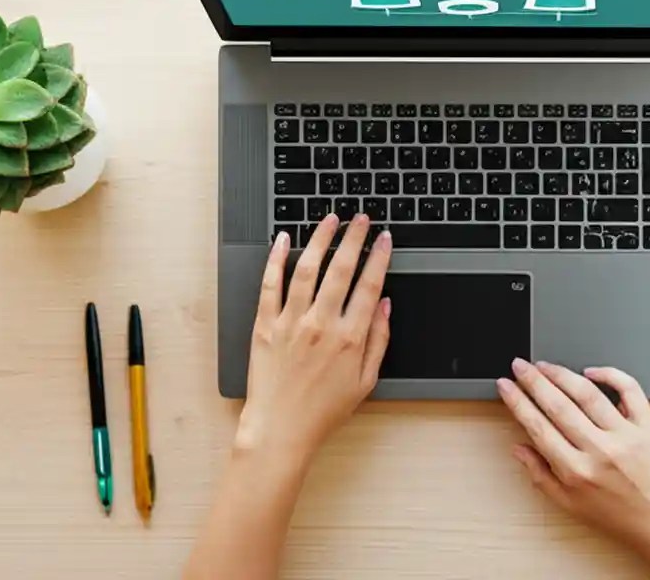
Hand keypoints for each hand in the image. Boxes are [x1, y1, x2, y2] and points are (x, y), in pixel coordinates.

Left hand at [237, 214, 392, 460]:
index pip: (369, 285)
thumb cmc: (323, 411)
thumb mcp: (366, 381)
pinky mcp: (265, 326)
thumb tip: (385, 306)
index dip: (379, 257)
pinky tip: (284, 241)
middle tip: (361, 219)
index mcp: (349, 338)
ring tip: (329, 220)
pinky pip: (270, 285)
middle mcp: (321, 325)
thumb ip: (379, 340)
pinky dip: (276, 259)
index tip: (385, 239)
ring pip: (306, 269)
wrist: (280, 430)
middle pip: (341, 269)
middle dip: (354, 238)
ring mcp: (290, 323)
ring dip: (320, 239)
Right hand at [498, 360, 649, 562]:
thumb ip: (540, 474)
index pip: (538, 427)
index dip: (517, 402)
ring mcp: (625, 435)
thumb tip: (518, 448)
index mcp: (576, 471)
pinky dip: (610, 374)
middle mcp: (600, 451)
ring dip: (562, 374)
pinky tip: (591, 371)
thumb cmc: (616, 514)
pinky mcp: (647, 426)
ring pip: (588, 394)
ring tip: (545, 365)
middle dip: (533, 380)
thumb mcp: (569, 504)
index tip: (506, 385)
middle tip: (520, 365)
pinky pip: (629, 390)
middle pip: (558, 405)